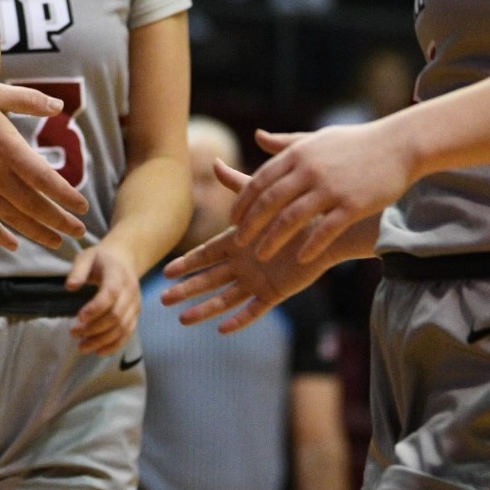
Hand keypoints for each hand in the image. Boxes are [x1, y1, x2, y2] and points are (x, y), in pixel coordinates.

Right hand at [0, 82, 89, 250]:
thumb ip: (29, 101)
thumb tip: (59, 107)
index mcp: (7, 148)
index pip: (45, 180)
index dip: (66, 196)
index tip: (84, 208)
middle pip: (34, 205)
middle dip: (60, 222)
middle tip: (80, 233)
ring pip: (13, 218)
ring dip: (37, 233)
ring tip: (56, 243)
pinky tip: (13, 246)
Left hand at [66, 241, 140, 355]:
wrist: (124, 259)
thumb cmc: (101, 259)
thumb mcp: (86, 256)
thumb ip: (78, 270)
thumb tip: (70, 287)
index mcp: (118, 275)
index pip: (111, 294)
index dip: (96, 308)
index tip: (78, 317)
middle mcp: (130, 292)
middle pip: (116, 315)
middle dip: (94, 328)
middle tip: (73, 333)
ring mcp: (135, 305)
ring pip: (122, 328)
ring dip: (102, 340)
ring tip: (82, 347)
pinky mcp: (135, 315)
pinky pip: (128, 334)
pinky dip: (115, 345)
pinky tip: (99, 352)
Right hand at [161, 162, 330, 331]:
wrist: (327, 228)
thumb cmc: (295, 210)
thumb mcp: (262, 196)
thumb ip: (236, 184)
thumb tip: (214, 161)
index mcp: (237, 242)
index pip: (205, 255)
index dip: (186, 264)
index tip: (166, 271)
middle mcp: (243, 263)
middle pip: (208, 280)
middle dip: (185, 289)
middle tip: (162, 299)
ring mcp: (258, 279)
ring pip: (225, 298)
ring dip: (204, 308)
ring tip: (183, 320)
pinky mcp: (276, 293)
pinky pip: (255, 310)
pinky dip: (239, 320)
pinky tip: (223, 328)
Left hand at [232, 126, 414, 263]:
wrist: (398, 145)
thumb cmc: (355, 142)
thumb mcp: (316, 138)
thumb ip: (285, 142)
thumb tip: (258, 136)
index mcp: (297, 154)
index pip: (260, 181)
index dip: (243, 203)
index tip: (232, 220)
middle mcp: (309, 170)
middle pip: (269, 201)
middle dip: (250, 224)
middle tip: (238, 242)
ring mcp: (331, 188)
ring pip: (292, 218)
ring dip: (273, 239)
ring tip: (261, 255)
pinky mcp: (353, 204)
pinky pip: (326, 230)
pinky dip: (311, 245)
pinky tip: (301, 259)